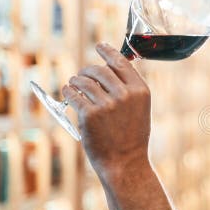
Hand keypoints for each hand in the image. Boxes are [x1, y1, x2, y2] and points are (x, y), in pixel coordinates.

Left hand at [63, 43, 150, 175]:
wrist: (125, 163)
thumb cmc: (132, 138)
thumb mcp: (139, 110)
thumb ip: (128, 90)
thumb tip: (109, 70)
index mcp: (140, 91)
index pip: (121, 62)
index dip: (108, 52)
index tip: (99, 46)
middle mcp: (125, 95)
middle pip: (100, 70)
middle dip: (88, 69)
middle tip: (82, 74)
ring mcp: (107, 104)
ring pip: (84, 80)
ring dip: (76, 80)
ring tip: (74, 84)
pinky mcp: (89, 114)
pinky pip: (73, 94)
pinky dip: (68, 91)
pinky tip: (68, 92)